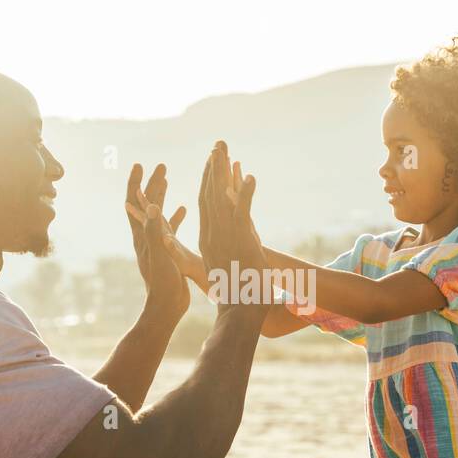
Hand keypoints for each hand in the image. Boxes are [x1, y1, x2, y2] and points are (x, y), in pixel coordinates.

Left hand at [124, 163, 189, 320]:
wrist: (166, 306)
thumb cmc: (163, 283)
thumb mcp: (160, 254)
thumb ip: (155, 230)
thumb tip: (150, 204)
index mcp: (142, 235)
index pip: (134, 203)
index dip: (135, 183)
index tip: (140, 165)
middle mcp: (146, 237)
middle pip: (145, 204)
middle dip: (151, 184)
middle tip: (160, 166)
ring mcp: (155, 244)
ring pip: (157, 214)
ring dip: (160, 196)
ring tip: (167, 179)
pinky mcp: (165, 252)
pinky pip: (169, 229)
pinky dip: (174, 216)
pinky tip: (183, 209)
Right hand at [197, 141, 266, 312]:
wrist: (239, 313)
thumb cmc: (235, 296)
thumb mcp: (224, 271)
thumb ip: (222, 256)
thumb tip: (224, 254)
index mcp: (208, 239)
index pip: (206, 204)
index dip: (208, 180)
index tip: (211, 161)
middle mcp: (212, 235)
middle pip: (210, 194)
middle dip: (214, 167)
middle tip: (218, 144)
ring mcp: (225, 237)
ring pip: (220, 198)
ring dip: (223, 171)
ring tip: (224, 149)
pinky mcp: (241, 242)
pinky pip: (242, 212)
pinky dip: (246, 194)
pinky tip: (251, 176)